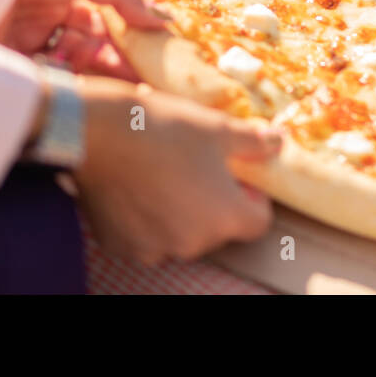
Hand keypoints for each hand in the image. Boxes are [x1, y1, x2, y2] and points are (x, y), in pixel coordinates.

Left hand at [0, 0, 166, 80]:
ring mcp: (29, 43)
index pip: (105, 23)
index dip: (128, 39)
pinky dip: (65, 81)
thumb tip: (166, 18)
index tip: (153, 58)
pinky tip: (81, 82)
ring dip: (92, 71)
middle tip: (142, 80)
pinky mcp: (10, 63)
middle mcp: (49, 19)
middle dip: (116, 62)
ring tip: (111, 78)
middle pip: (91, 47)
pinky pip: (45, 79)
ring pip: (71, 65)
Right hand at [74, 76, 280, 263]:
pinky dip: (145, 218)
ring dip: (179, 212)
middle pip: (217, 229)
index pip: (258, 222)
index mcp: (223, 218)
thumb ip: (253, 142)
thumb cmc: (165, 128)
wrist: (96, 131)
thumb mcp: (218, 128)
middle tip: (198, 168)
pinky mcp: (119, 245)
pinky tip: (137, 185)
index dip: (253, 198)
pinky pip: (144, 236)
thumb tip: (278, 142)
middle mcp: (191, 243)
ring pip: (179, 234)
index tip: (237, 175)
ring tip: (164, 173)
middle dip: (213, 203)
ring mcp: (152, 248)